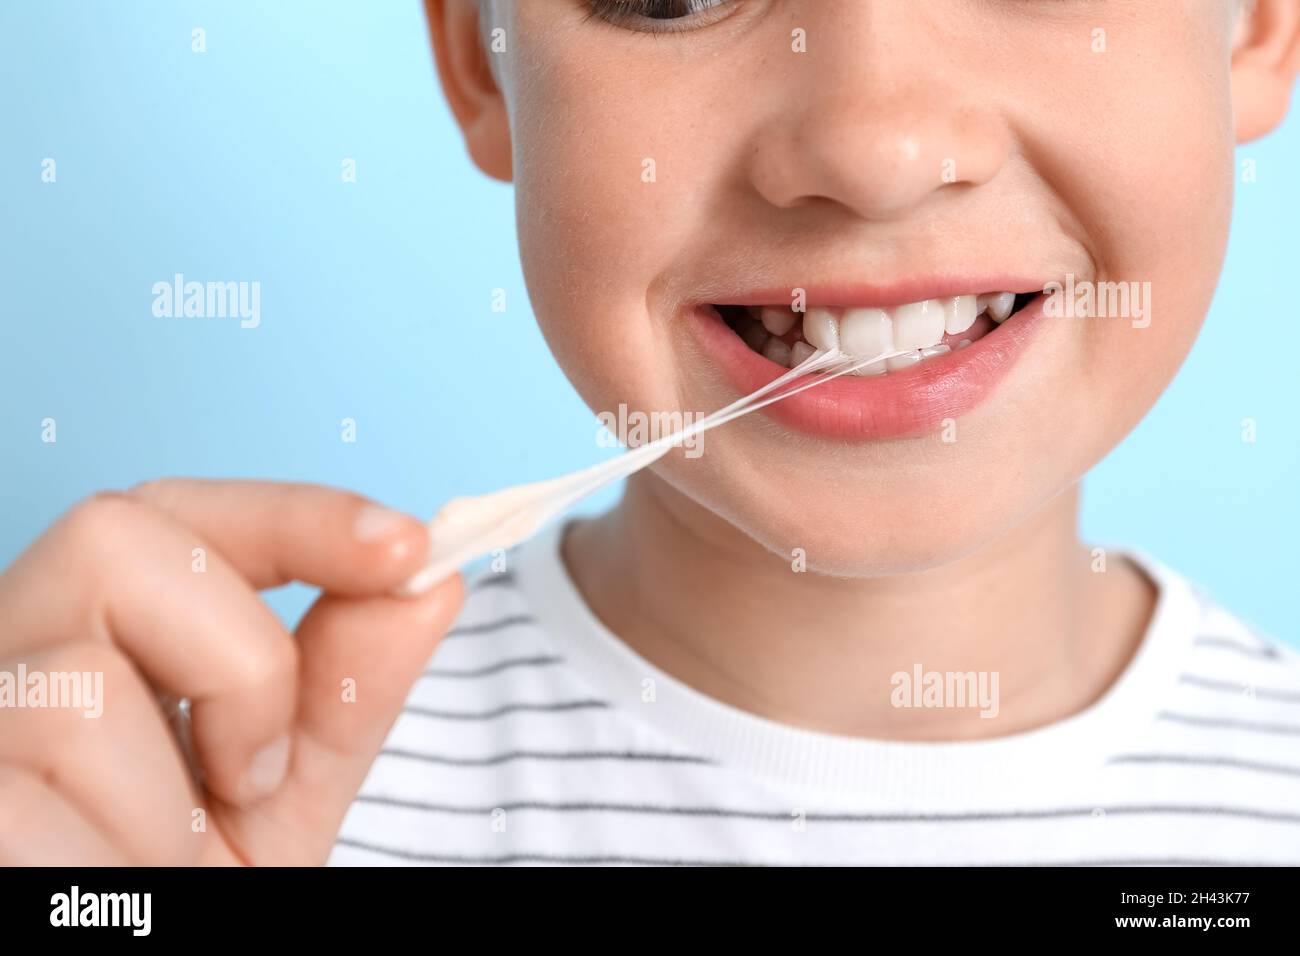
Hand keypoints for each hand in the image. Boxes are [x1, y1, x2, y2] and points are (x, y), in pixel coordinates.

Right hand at [0, 479, 461, 864]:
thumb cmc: (174, 895)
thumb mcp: (278, 798)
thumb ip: (342, 692)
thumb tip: (432, 584)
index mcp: (84, 637)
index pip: (170, 514)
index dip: (292, 514)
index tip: (409, 547)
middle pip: (115, 536)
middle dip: (240, 658)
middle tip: (255, 779)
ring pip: (82, 681)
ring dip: (170, 801)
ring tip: (157, 871)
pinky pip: (33, 793)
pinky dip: (114, 862)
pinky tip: (101, 896)